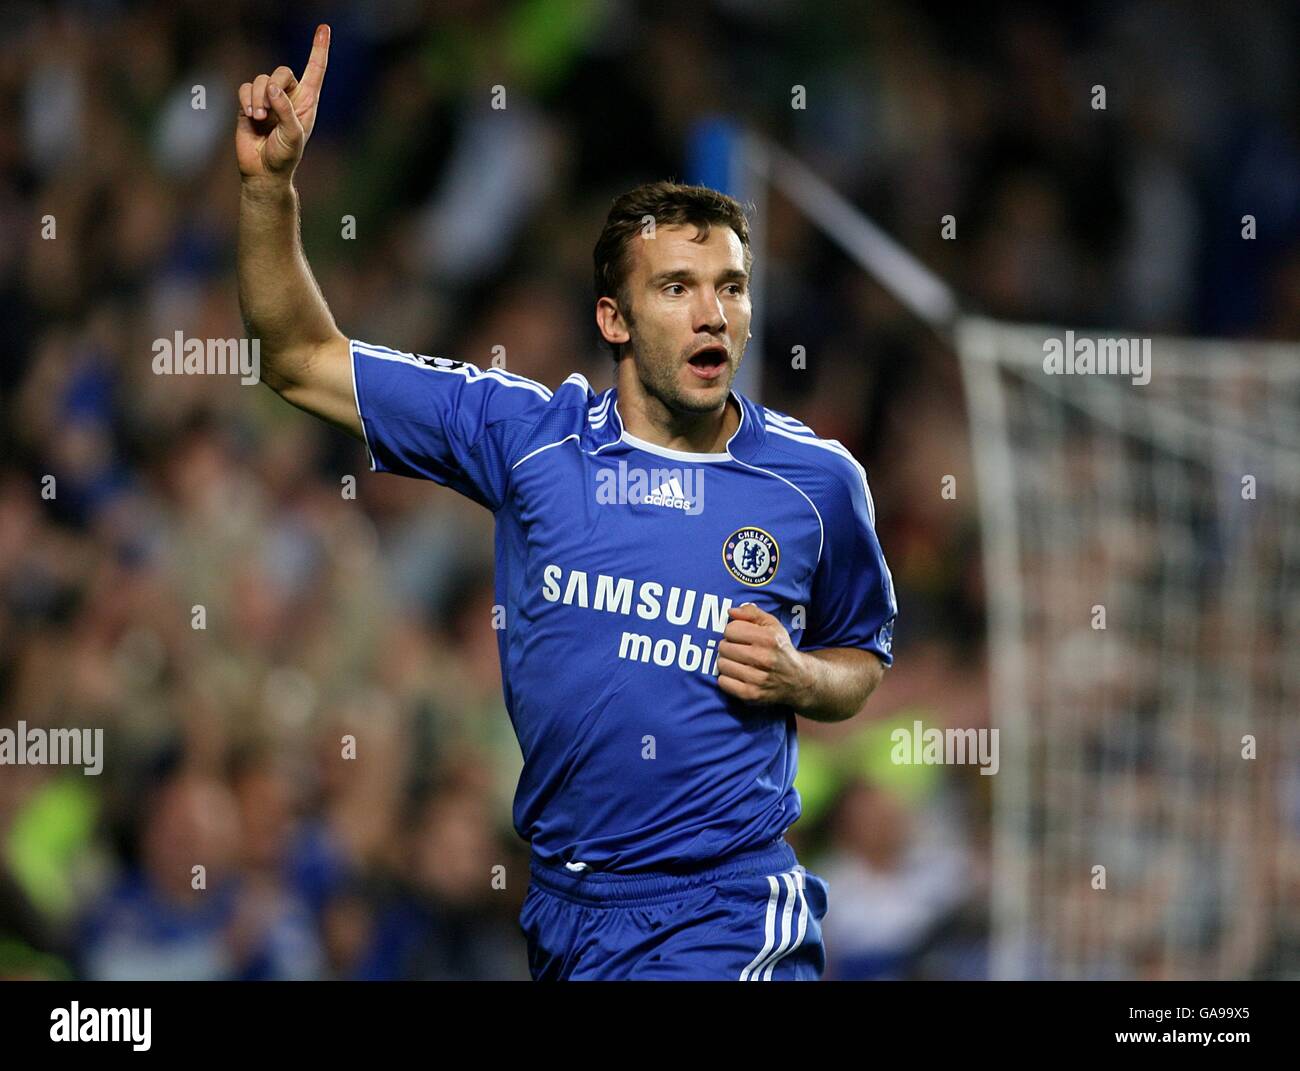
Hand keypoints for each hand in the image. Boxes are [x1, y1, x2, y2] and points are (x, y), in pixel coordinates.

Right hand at [235, 24, 330, 181]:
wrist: (264, 171)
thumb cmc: (285, 156)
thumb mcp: (293, 135)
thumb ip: (286, 110)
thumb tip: (272, 88)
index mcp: (307, 102)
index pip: (315, 70)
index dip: (319, 49)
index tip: (324, 28)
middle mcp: (289, 97)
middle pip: (282, 71)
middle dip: (274, 85)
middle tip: (269, 111)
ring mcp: (269, 100)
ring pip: (261, 80)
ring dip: (259, 98)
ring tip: (260, 118)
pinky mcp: (250, 104)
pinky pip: (245, 88)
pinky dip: (247, 99)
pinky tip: (251, 115)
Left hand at [716, 603, 809, 706]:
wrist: (798, 681)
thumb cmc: (780, 649)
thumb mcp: (772, 626)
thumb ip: (752, 613)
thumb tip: (730, 612)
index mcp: (768, 639)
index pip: (730, 629)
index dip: (733, 631)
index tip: (740, 636)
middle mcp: (764, 659)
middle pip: (724, 647)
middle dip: (728, 647)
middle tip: (739, 650)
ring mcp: (757, 679)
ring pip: (722, 665)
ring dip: (727, 663)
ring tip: (739, 663)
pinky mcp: (751, 695)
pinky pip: (723, 682)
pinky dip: (726, 678)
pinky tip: (738, 675)